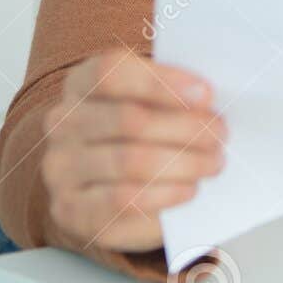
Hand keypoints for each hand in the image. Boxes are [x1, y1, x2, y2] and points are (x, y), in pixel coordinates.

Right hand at [40, 50, 225, 252]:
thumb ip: (172, 93)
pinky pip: (125, 200)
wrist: (102, 189)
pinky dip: (166, 193)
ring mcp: (61, 169)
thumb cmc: (138, 133)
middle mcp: (63, 125)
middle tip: (220, 133)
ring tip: (213, 162)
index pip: (110, 72)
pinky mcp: (72, 210)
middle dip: (187, 126)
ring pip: (131, 161)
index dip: (161, 81)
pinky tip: (190, 188)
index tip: (207, 94)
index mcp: (81, 85)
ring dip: (185, 162)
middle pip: (129, 119)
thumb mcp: (150, 102)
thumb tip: (208, 96)